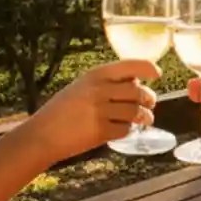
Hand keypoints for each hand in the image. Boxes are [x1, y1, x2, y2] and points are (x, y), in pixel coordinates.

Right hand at [24, 60, 159, 162]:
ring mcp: (101, 111)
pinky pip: (126, 129)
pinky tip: (122, 129)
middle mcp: (100, 90)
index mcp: (95, 75)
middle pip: (138, 92)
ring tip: (146, 119)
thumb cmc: (62, 110)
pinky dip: (128, 130)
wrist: (43, 134)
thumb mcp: (81, 86)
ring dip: (145, 117)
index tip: (157, 73)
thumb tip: (136, 84)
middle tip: (150, 103)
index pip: (130, 66)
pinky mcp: (101, 132)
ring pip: (136, 112)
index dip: (147, 68)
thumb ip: (106, 83)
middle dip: (149, 99)